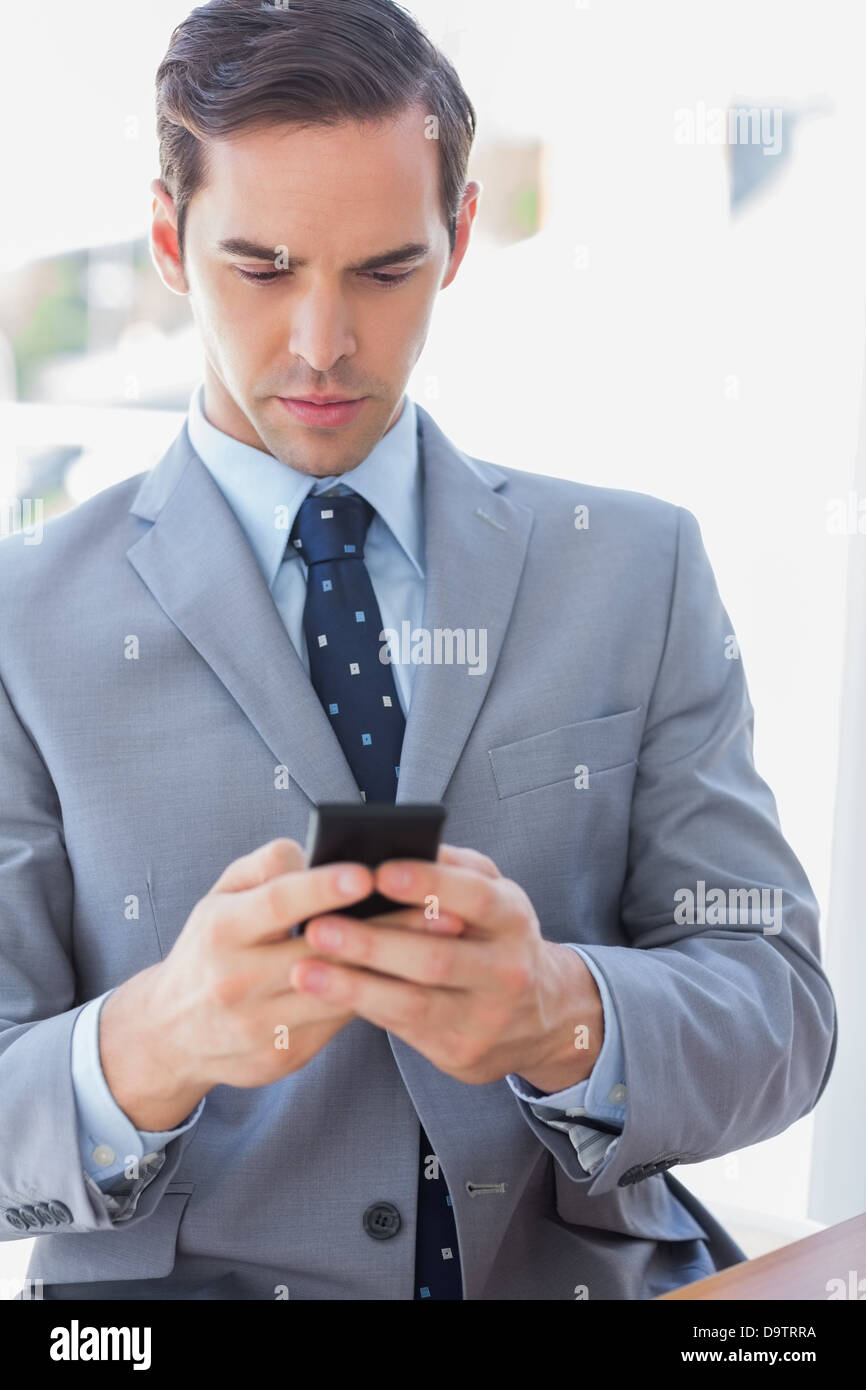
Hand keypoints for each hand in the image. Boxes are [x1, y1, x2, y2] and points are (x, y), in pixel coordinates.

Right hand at [99, 837, 422, 1129]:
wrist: (172, 1032)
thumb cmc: (211, 946)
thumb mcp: (219, 897)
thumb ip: (264, 867)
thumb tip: (314, 852)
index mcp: (220, 929)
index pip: (276, 904)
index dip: (323, 888)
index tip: (368, 873)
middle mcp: (236, 979)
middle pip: (322, 952)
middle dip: (385, 929)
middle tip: (439, 907)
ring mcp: (259, 1024)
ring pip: (340, 992)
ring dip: (394, 966)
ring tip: (441, 938)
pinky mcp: (282, 1055)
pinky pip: (339, 1022)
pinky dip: (377, 996)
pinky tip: (415, 974)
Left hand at [291, 844, 603, 1090]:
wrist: (542, 1016)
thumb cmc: (495, 935)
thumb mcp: (490, 894)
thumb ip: (451, 868)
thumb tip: (394, 846)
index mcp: (512, 917)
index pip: (473, 897)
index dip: (426, 884)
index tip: (376, 872)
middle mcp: (506, 970)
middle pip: (435, 958)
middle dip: (372, 943)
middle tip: (317, 926)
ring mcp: (485, 1017)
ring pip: (413, 1002)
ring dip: (353, 986)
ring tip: (302, 968)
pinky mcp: (461, 1052)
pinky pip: (403, 1029)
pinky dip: (360, 1007)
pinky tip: (321, 993)